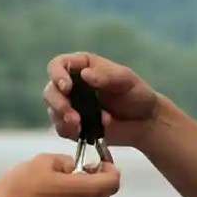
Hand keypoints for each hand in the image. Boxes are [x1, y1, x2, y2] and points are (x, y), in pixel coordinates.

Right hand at [0, 154, 120, 196]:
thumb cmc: (20, 190)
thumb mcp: (42, 162)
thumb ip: (62, 161)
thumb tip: (70, 166)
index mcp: (82, 191)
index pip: (113, 182)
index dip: (110, 168)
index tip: (100, 161)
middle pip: (101, 196)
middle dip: (97, 180)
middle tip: (82, 168)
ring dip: (78, 192)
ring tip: (58, 179)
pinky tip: (44, 196)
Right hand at [43, 51, 160, 146]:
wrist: (145, 122)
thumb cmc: (137, 94)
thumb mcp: (125, 80)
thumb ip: (106, 76)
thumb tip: (84, 75)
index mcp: (81, 66)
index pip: (58, 65)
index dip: (57, 75)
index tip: (67, 87)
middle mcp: (72, 85)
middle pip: (50, 91)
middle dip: (58, 103)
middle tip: (72, 115)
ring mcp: (71, 106)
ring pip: (53, 111)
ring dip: (64, 119)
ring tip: (81, 125)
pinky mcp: (74, 126)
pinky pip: (62, 129)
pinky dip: (71, 131)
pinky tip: (85, 132)